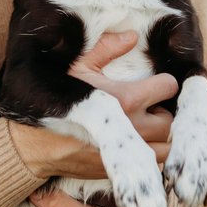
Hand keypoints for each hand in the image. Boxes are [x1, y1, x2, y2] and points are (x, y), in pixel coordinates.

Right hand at [9, 31, 175, 179]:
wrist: (35, 146)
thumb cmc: (55, 101)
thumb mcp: (76, 68)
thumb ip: (106, 48)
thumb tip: (133, 36)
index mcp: (126, 98)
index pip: (169, 87)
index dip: (165, 83)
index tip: (156, 83)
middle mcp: (134, 127)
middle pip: (172, 120)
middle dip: (165, 112)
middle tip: (152, 107)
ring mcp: (129, 153)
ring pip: (167, 146)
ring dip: (162, 136)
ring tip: (147, 126)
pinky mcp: (123, 171)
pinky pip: (153, 165)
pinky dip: (152, 155)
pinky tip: (137, 144)